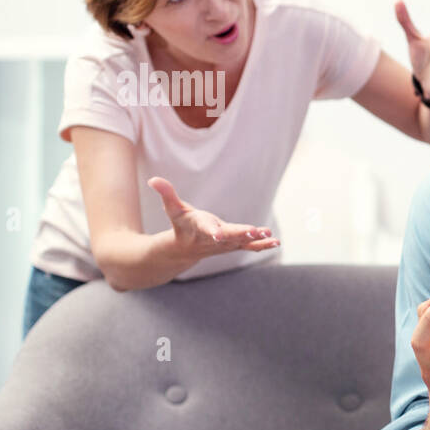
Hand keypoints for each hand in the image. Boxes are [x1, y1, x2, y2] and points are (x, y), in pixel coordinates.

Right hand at [147, 176, 279, 257]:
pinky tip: (276, 241)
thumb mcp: (174, 209)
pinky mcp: (234, 246)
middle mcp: (212, 239)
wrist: (184, 250)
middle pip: (227, 236)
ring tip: (270, 236)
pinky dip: (262, 245)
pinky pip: (249, 246)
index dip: (210, 230)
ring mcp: (225, 245)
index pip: (203, 228)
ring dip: (256, 240)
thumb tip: (153, 179)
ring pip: (242, 243)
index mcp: (197, 228)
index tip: (217, 234)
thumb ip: (167, 194)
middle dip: (240, 234)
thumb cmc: (181, 225)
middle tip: (252, 231)